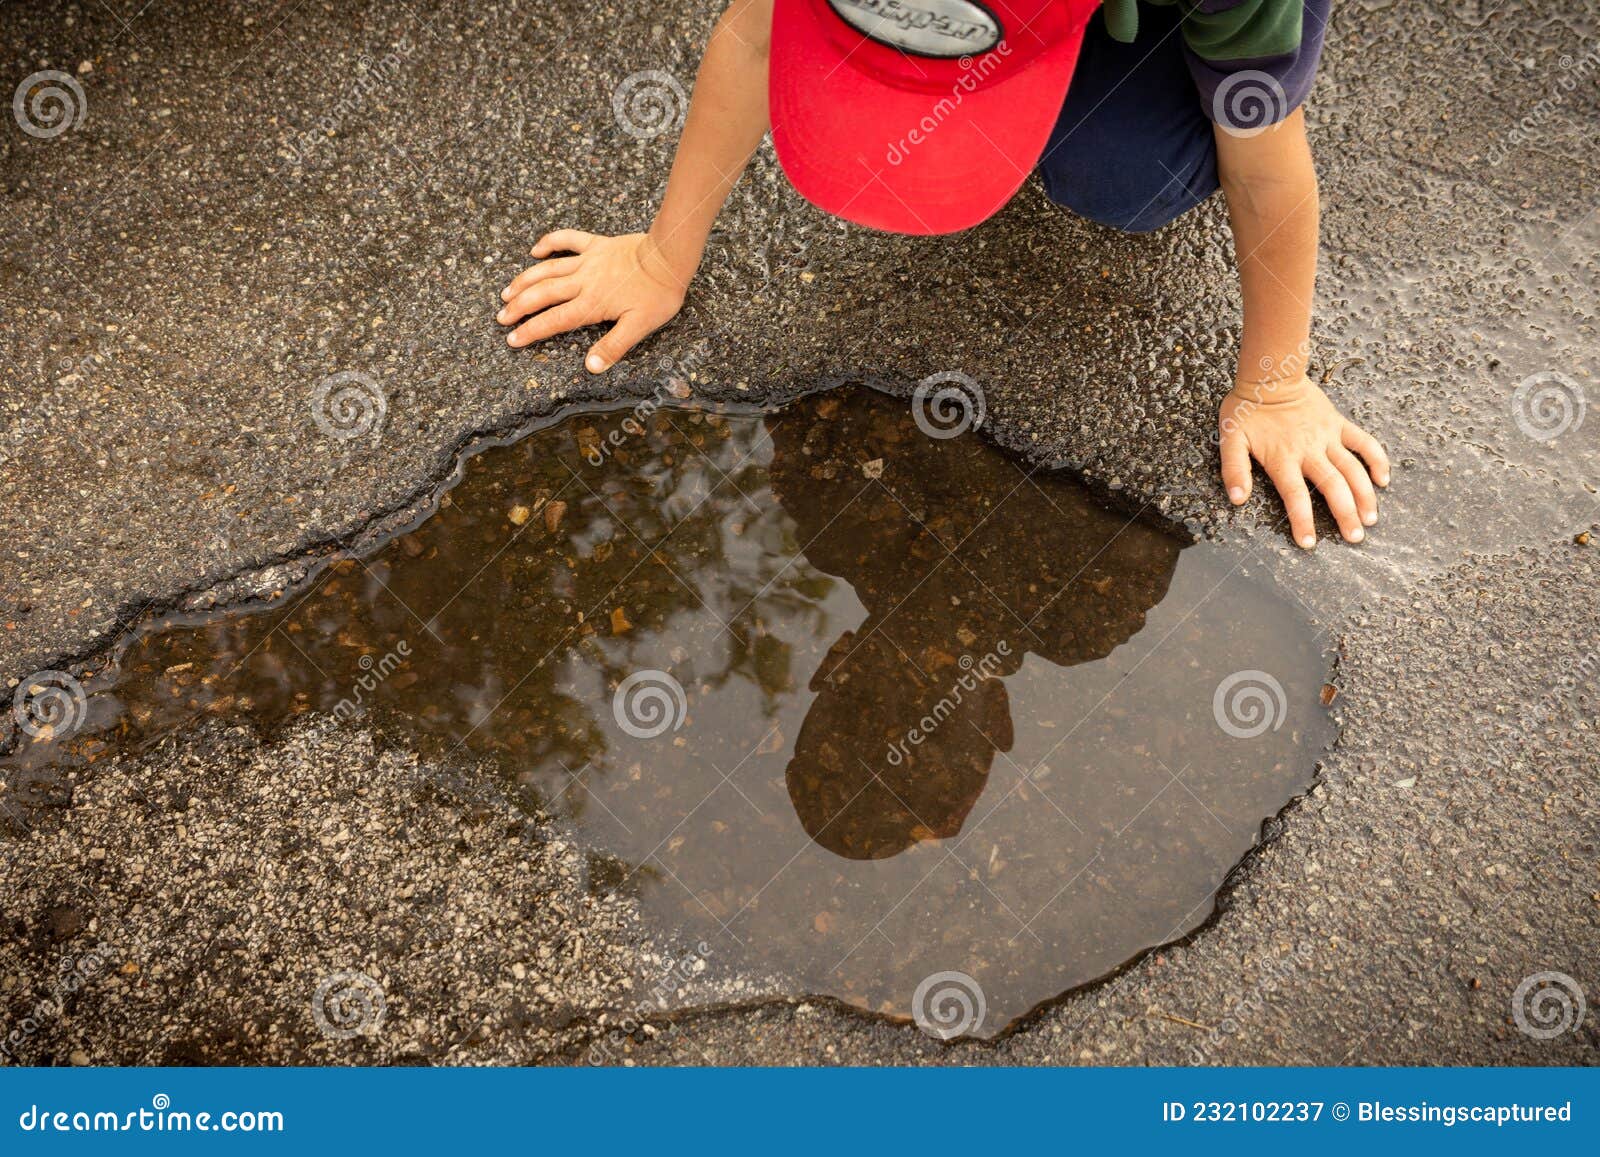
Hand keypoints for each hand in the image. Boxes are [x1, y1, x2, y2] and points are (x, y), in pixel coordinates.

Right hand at [498, 230, 687, 371]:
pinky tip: (535, 250)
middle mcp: (583, 282)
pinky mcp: (596, 245)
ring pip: (547, 269)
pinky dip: (549, 242)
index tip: (512, 339)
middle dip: (519, 307)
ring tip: (507, 291)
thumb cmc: (657, 293)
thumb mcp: (639, 326)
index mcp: (591, 304)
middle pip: (542, 294)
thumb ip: (614, 346)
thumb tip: (591, 367)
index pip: (554, 321)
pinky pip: (567, 239)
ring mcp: (588, 261)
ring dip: (525, 280)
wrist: (668, 256)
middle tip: (501, 317)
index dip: (531, 331)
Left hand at [1219, 376, 1390, 548]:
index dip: (1302, 521)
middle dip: (1345, 514)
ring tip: (1371, 519)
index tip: (1309, 543)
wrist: (1270, 375)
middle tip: (1355, 538)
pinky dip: (1376, 459)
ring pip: (1352, 469)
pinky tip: (1383, 480)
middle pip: (1333, 487)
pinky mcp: (1339, 424)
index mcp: (1283, 458)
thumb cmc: (1246, 409)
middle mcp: (1309, 450)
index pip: (1295, 496)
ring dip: (1364, 495)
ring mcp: (1328, 437)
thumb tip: (1237, 499)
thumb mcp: (1230, 439)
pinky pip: (1364, 442)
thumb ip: (1234, 470)